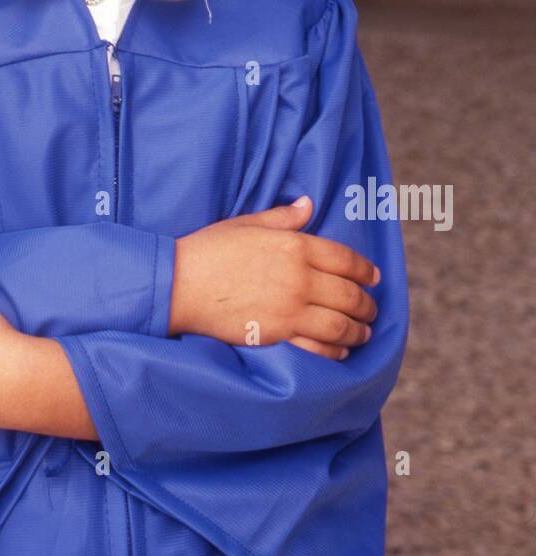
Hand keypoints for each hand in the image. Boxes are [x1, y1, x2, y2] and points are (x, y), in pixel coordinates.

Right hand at [169, 197, 379, 358]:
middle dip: (367, 304)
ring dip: (359, 330)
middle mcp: (300, 278)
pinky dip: (335, 351)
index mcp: (295, 246)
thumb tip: (308, 204)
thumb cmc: (210, 248)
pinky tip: (341, 352)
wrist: (180, 283)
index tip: (374, 278)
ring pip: (340, 324)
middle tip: (372, 309)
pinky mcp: (278, 334)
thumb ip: (283, 217)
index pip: (345, 259)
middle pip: (349, 294)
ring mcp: (291, 309)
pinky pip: (318, 347)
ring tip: (364, 333)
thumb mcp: (248, 224)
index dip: (365, 270)